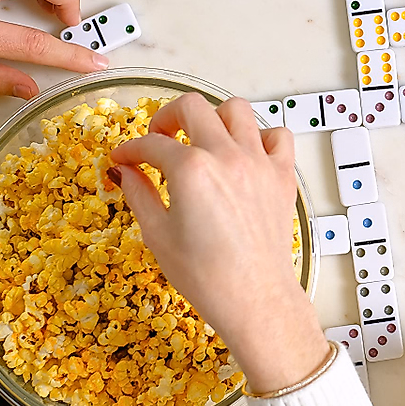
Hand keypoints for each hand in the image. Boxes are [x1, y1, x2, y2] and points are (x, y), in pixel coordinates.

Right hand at [109, 94, 327, 393]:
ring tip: (203, 140)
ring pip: (236, 110)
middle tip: (158, 139)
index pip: (150, 143)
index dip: (129, 150)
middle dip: (167, 118)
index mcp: (191, 169)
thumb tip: (126, 172)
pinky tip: (245, 154)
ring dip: (214, 118)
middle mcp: (227, 156)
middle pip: (191, 107)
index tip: (122, 159)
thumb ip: (139, 194)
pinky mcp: (282, 176)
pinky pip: (278, 136)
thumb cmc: (205, 275)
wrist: (254, 298)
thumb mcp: (158, 235)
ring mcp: (258, 162)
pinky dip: (261, 136)